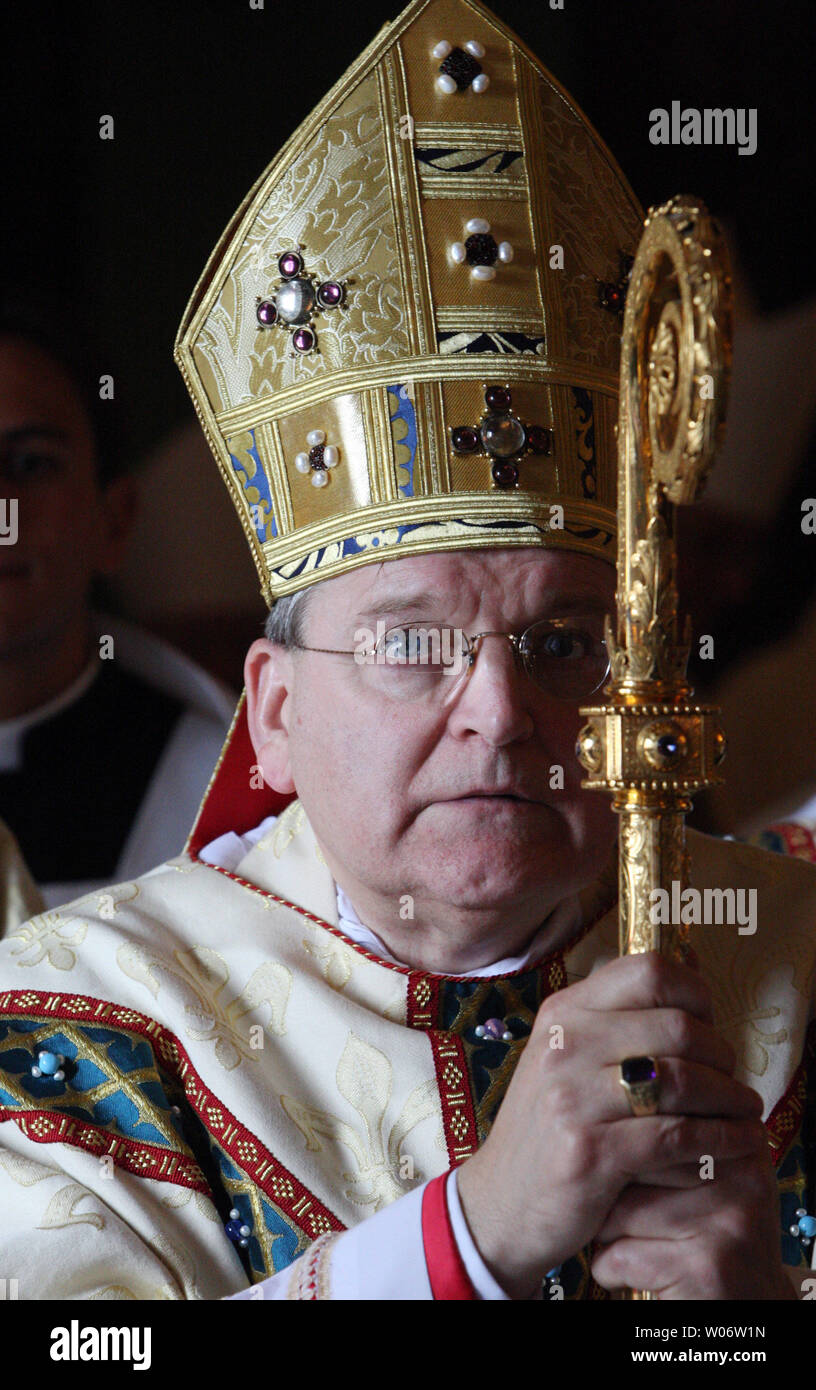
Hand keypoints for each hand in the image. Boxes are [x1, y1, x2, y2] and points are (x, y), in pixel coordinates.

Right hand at [456, 952, 765, 1298]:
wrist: (500, 1204)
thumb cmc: (549, 1128)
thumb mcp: (568, 1059)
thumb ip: (618, 1022)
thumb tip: (692, 977)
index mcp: (564, 1012)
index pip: (649, 971)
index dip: (696, 993)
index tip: (712, 1025)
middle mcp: (566, 1044)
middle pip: (677, 1026)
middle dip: (722, 1055)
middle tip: (733, 1080)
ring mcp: (573, 1097)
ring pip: (682, 1079)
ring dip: (728, 1098)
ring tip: (745, 1112)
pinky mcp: (590, 1151)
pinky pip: (677, 1135)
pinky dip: (718, 1139)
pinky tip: (734, 1144)